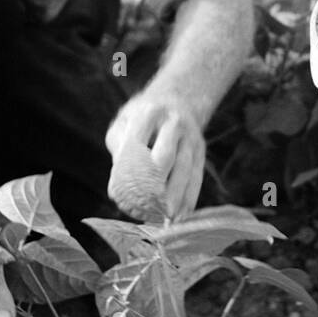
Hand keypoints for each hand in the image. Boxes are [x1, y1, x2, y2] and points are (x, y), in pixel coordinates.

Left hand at [106, 89, 204, 220]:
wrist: (175, 99)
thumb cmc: (140, 119)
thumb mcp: (123, 125)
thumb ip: (119, 152)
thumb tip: (117, 191)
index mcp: (148, 113)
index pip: (136, 145)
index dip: (127, 172)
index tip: (118, 195)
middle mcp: (173, 122)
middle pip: (166, 157)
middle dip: (157, 185)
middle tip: (148, 209)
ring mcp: (190, 136)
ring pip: (185, 169)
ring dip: (176, 195)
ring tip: (168, 217)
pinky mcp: (200, 149)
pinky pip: (197, 176)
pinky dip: (190, 197)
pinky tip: (183, 214)